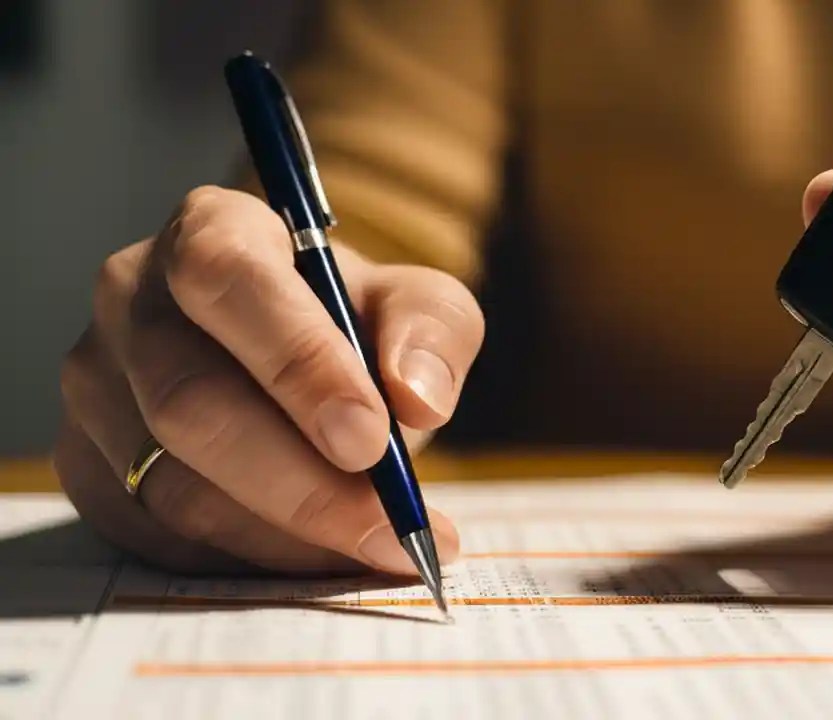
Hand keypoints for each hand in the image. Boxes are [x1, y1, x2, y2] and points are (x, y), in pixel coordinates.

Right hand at [55, 187, 481, 573]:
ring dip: (288, 536)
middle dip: (302, 481)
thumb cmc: (355, 327)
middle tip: (392, 526)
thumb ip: (432, 331)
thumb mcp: (416, 306)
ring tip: (380, 548)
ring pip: (175, 485)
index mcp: (210, 230)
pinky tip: (322, 557)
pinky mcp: (86, 467)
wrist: (298, 370)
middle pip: (190, 401)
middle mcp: (130, 299)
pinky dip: (253, 562)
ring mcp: (96, 387)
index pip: (226, 278)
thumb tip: (417, 397)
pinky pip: (161, 537)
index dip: (295, 361)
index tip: (370, 437)